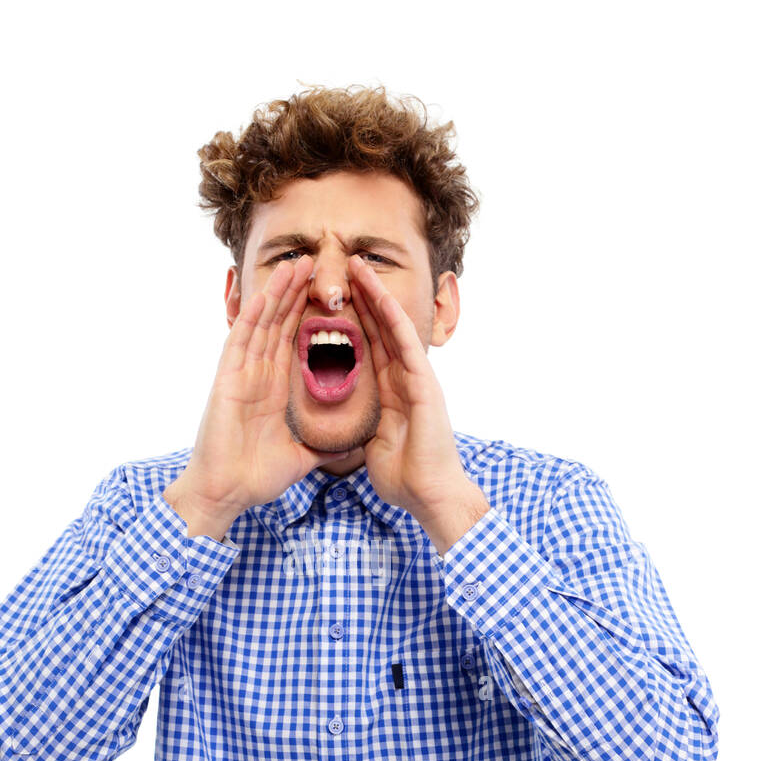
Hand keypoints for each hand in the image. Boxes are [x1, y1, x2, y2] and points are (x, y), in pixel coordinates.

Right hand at [163, 254, 351, 536]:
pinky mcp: (227, 378)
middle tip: (317, 262)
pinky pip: (242, 339)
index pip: (297, 342)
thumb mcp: (304, 454)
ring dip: (279, 292)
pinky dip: (254, 313)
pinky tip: (268, 291)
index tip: (332, 293)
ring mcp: (242, 373)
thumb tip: (355, 442)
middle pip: (280, 323)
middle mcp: (259, 374)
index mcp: (277, 388)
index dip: (312, 316)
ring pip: (263, 322)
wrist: (228, 493)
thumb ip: (326, 442)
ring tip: (298, 263)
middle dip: (297, 292)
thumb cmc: (259, 477)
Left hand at [347, 255, 488, 549]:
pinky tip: (378, 295)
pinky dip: (391, 318)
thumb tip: (342, 423)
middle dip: (362, 295)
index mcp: (392, 392)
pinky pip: (404, 344)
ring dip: (375, 294)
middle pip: (380, 327)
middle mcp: (406, 378)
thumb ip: (361, 425)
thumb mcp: (372, 444)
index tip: (332, 297)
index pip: (369, 346)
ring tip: (356, 265)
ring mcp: (417, 378)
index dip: (353, 319)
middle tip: (343, 263)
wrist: (429, 496)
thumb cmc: (404, 478)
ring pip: (393, 326)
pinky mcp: (424, 384)